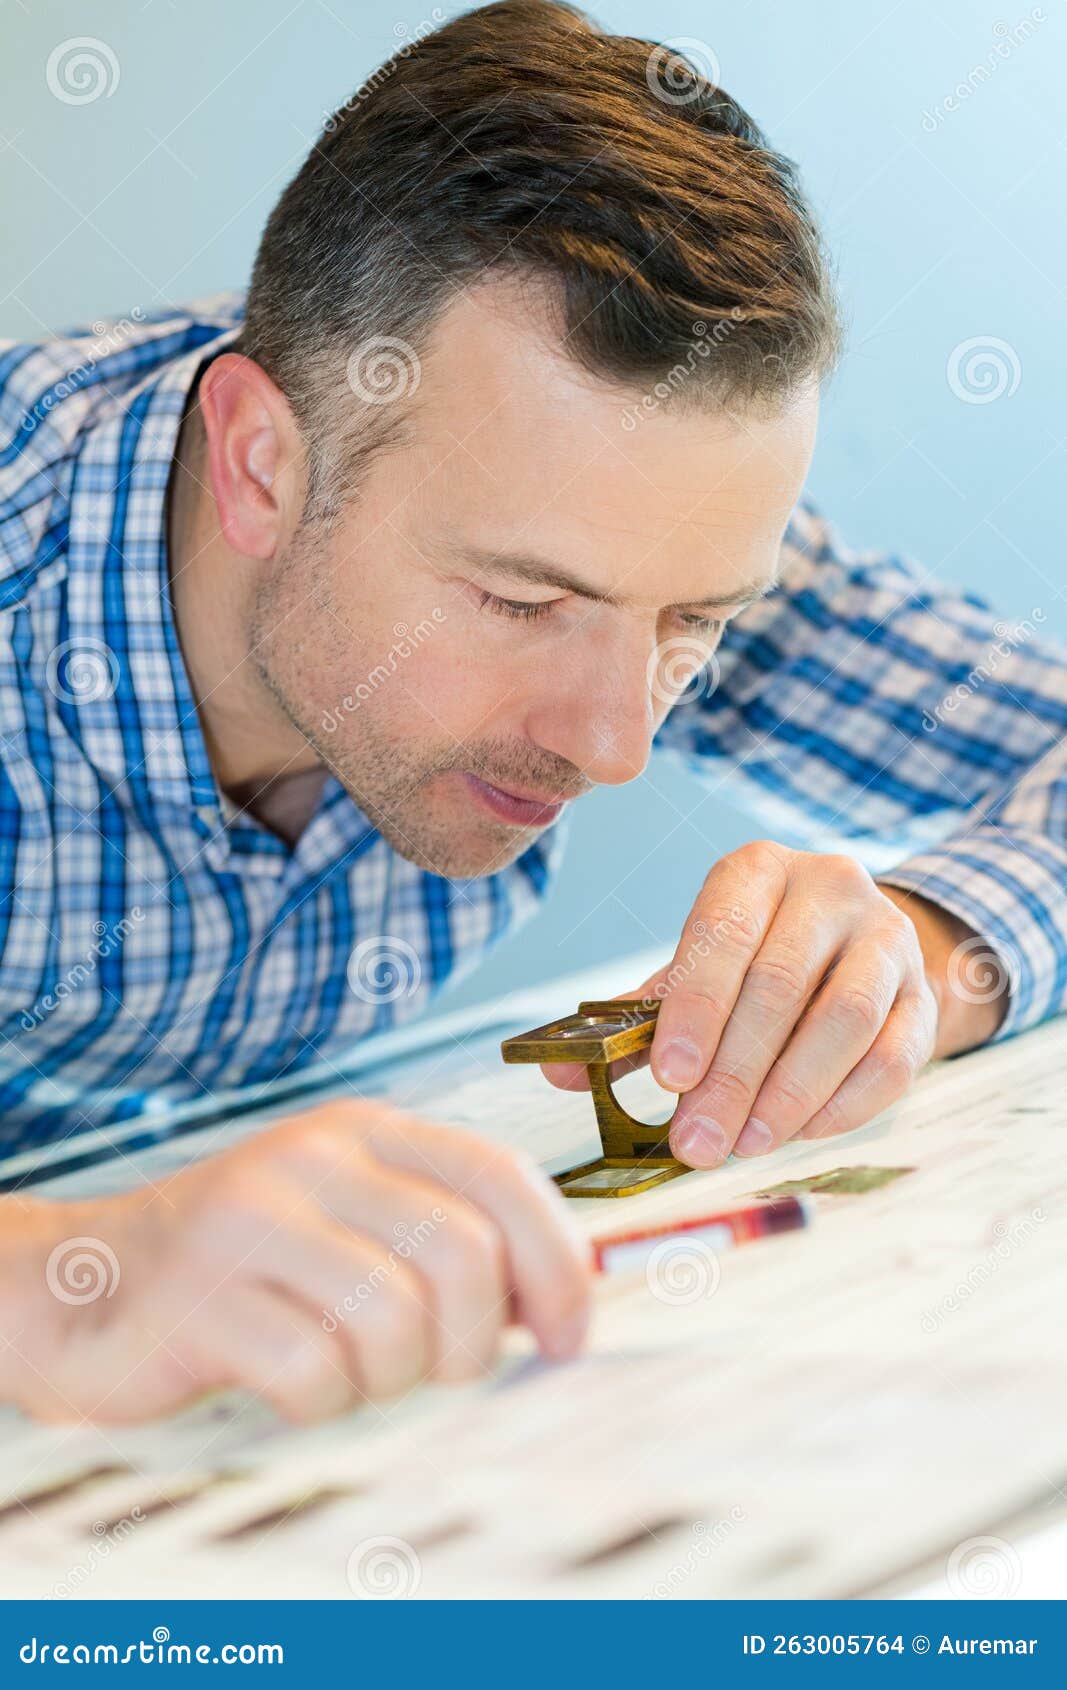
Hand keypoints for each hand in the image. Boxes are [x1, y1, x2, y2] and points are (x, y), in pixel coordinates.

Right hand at [0, 1100, 589, 1423]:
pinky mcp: (201, 1294)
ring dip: (389, 1378)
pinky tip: (287, 1383)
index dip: (558, 1260)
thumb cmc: (244, 1267)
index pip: (501, 1173)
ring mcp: (252, 1219)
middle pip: (464, 1255)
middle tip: (436, 1368)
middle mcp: (314, 1158)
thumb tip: (563, 1302)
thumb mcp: (350, 1222)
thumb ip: (445, 1242)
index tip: (569, 1334)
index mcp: (366, 1133)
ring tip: (347, 1369)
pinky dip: (320, 1403)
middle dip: (472, 1341)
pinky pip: (315, 1373)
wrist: (87, 1285)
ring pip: (396, 1321)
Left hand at [544, 840, 962, 1167]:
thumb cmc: (757, 959)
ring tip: (745, 1142)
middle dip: (734, 1072)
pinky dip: (846, 1103)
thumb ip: (639, 1019)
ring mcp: (887, 938)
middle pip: (781, 984)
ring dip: (790, 1092)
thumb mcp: (698, 968)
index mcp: (757, 872)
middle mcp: (830, 889)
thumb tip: (563, 1073)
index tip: (670, 1078)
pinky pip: (894, 1055)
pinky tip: (801, 1133)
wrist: (858, 946)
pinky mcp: (924, 994)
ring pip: (844, 1019)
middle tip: (698, 1139)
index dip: (696, 1007)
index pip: (723, 934)